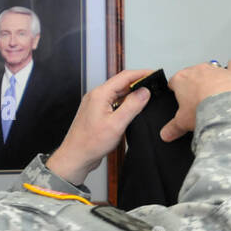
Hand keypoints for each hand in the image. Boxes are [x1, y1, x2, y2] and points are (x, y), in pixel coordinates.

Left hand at [47, 68, 154, 183]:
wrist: (76, 157)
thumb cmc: (90, 143)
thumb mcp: (116, 124)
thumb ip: (132, 106)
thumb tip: (144, 92)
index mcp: (100, 94)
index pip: (124, 76)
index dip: (141, 74)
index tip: (154, 74)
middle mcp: (96, 96)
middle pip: (121, 83)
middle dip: (138, 83)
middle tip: (154, 86)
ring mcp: (96, 104)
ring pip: (117, 93)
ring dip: (132, 93)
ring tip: (147, 96)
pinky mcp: (97, 113)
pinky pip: (113, 102)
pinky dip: (125, 102)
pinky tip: (133, 109)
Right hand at [161, 59, 230, 142]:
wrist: (226, 108)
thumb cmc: (203, 110)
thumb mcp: (183, 122)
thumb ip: (173, 128)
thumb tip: (166, 134)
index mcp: (181, 79)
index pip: (173, 81)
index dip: (175, 89)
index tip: (178, 95)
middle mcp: (198, 70)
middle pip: (192, 74)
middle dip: (193, 84)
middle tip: (196, 99)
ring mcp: (215, 70)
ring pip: (211, 69)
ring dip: (211, 77)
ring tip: (213, 92)